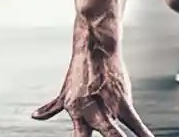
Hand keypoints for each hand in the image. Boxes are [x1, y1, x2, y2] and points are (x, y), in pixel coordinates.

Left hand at [33, 41, 153, 135]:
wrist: (94, 50)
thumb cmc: (79, 73)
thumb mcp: (63, 93)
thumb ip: (51, 108)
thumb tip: (35, 116)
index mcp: (75, 113)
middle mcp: (90, 114)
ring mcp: (107, 109)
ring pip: (117, 135)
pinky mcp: (123, 103)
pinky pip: (137, 124)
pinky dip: (144, 136)